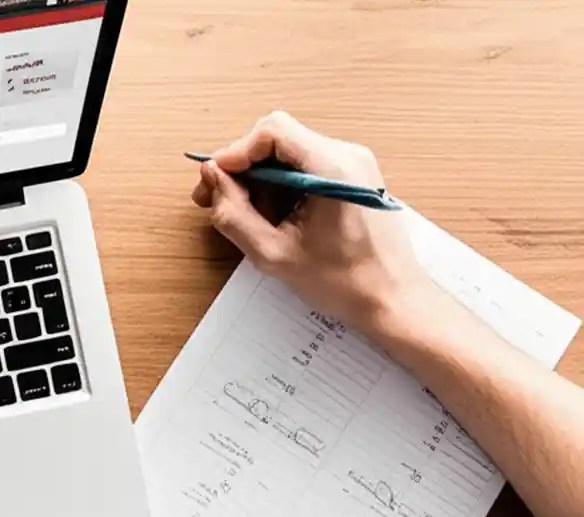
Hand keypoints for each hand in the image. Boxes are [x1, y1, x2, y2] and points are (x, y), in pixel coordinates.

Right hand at [191, 111, 432, 333]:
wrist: (391, 298)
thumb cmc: (343, 282)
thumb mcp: (274, 254)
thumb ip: (233, 214)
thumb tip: (212, 177)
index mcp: (333, 168)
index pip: (272, 131)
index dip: (236, 151)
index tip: (215, 180)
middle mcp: (347, 155)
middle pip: (278, 137)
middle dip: (243, 166)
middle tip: (218, 200)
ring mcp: (353, 163)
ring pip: (288, 151)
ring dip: (261, 178)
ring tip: (249, 217)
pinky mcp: (353, 175)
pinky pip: (305, 165)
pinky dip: (281, 184)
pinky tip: (274, 216)